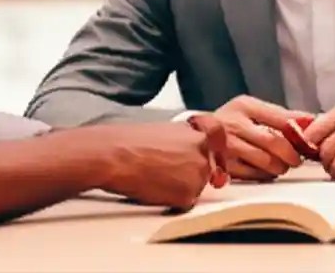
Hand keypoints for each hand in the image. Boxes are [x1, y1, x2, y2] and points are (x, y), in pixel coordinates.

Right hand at [96, 117, 229, 209]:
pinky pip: (185, 203)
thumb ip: (185, 140)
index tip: (214, 159)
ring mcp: (198, 173)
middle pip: (206, 168)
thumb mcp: (164, 131)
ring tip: (155, 179)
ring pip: (196, 186)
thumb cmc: (130, 142)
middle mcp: (203, 151)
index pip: (218, 137)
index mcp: (196, 131)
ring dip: (181, 188)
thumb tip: (194, 155)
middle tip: (163, 172)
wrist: (116, 155)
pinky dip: (172, 202)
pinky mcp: (189, 194)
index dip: (215, 149)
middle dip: (190, 173)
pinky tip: (154, 189)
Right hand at [212, 95, 310, 180]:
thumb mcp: (253, 110)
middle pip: (274, 143)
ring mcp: (227, 146)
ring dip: (279, 166)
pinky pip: (254, 175)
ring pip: (266, 161)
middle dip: (291, 155)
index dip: (300, 132)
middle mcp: (234, 124)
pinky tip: (264, 170)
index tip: (310, 141)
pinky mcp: (223, 166)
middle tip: (296, 158)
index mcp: (245, 106)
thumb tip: (312, 120)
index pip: (281, 119)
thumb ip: (282, 116)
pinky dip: (265, 175)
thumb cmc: (231, 123)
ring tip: (280, 164)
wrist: (195, 137)